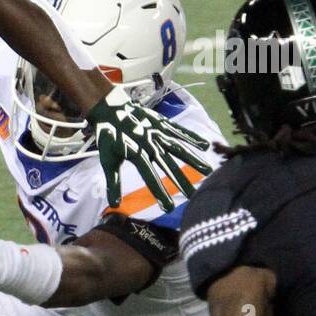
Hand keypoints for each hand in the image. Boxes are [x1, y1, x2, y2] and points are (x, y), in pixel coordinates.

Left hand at [87, 87, 212, 212]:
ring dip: (192, 159)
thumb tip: (114, 205)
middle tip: (192, 196)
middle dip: (180, 180)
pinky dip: (192, 136)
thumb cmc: (109, 138)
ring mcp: (157, 132)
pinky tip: (205, 145)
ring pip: (177, 148)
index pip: (149, 175)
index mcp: (135, 153)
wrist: (109, 108)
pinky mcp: (162, 123)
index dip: (158, 191)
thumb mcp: (107, 160)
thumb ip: (113, 182)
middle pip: (167, 164)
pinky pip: (178, 130)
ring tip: (208, 171)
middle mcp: (149, 143)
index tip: (168, 207)